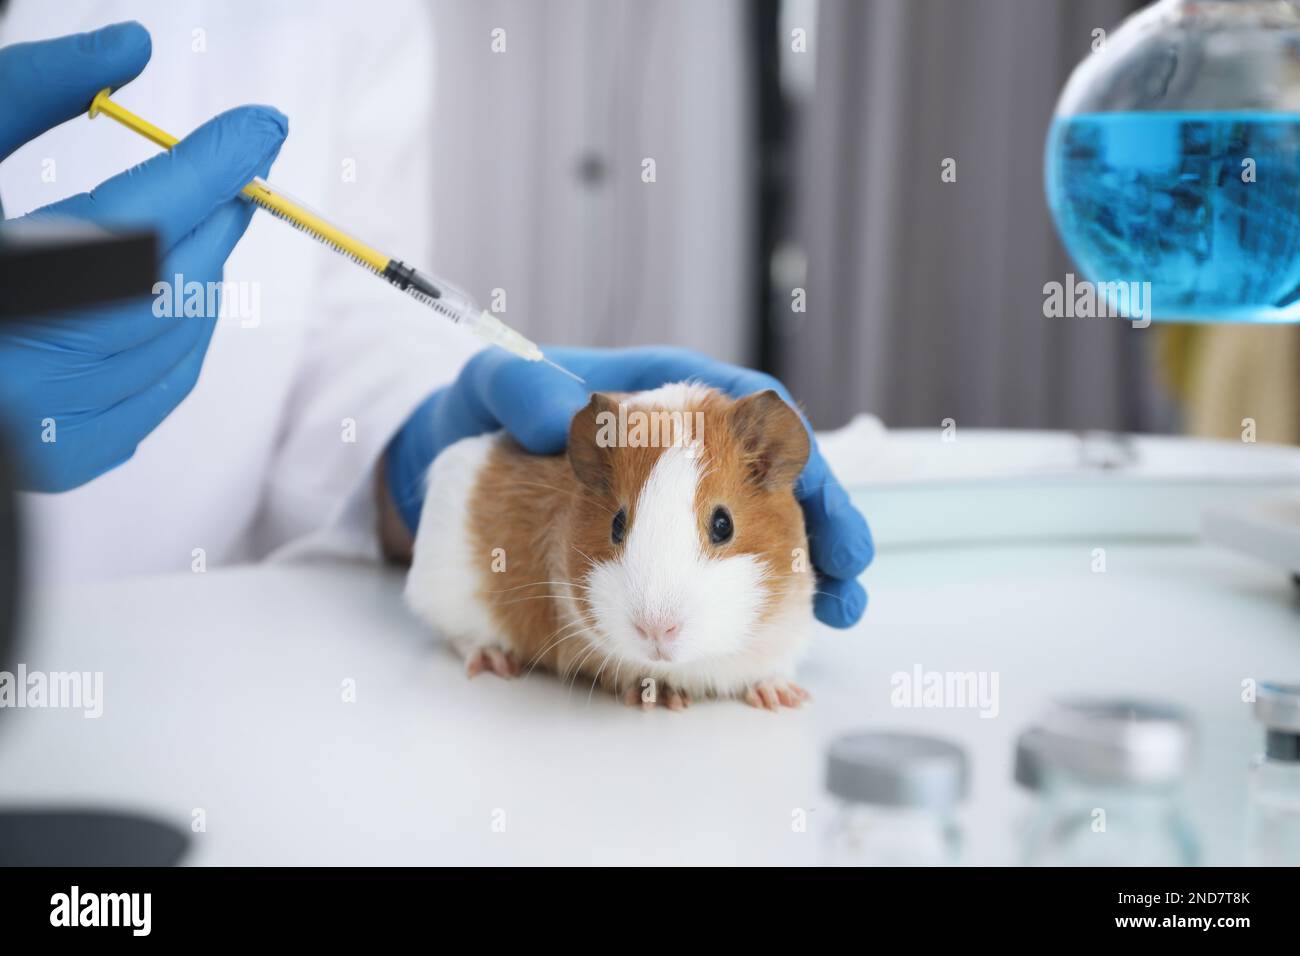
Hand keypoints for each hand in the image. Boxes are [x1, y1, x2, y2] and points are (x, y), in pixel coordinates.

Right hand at [0, 22, 287, 490]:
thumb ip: (30, 91)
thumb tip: (134, 47)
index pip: (129, 222)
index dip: (205, 170)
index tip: (262, 126)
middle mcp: (15, 379)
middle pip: (163, 288)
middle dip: (212, 218)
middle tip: (241, 170)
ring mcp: (41, 436)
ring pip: (173, 343)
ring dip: (202, 272)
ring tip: (205, 221)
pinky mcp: (61, 465)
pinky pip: (159, 393)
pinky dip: (181, 335)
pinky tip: (176, 294)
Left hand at [383, 346, 872, 627]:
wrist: (471, 445)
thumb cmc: (495, 405)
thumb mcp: (496, 381)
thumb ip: (525, 391)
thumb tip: (565, 420)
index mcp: (669, 390)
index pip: (750, 408)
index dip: (792, 446)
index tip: (813, 484)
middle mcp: (692, 441)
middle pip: (778, 474)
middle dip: (824, 517)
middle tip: (850, 567)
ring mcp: (686, 493)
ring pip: (766, 525)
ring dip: (810, 567)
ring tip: (841, 611)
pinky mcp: (671, 540)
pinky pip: (725, 564)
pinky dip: (761, 597)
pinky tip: (785, 632)